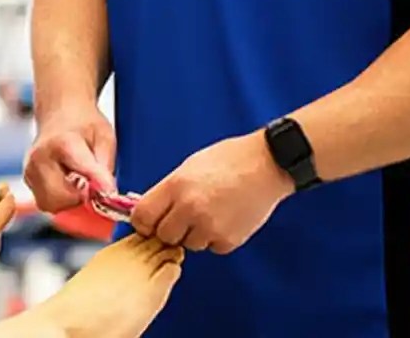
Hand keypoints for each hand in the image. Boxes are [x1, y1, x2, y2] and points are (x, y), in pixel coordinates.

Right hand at [24, 101, 116, 212]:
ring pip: (50, 204)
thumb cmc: (84, 124)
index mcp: (63, 142)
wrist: (61, 112)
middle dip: (79, 198)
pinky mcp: (27, 179)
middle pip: (59, 198)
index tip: (110, 191)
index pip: (81, 171)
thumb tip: (107, 193)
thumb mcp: (105, 137)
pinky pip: (45, 201)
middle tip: (90, 185)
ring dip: (68, 200)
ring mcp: (30, 169)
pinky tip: (65, 181)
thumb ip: (106, 166)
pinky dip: (58, 198)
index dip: (97, 184)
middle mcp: (40, 157)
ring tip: (77, 181)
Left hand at [130, 132, 294, 254]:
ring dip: (195, 235)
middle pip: (164, 236)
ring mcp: (210, 226)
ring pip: (189, 245)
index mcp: (175, 187)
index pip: (142, 218)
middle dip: (170, 230)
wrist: (267, 164)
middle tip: (183, 218)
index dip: (144, 223)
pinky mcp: (229, 240)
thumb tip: (149, 210)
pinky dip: (216, 239)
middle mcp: (190, 208)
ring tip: (210, 214)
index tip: (149, 223)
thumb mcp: (188, 168)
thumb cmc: (228, 160)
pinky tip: (226, 218)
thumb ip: (167, 191)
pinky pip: (212, 248)